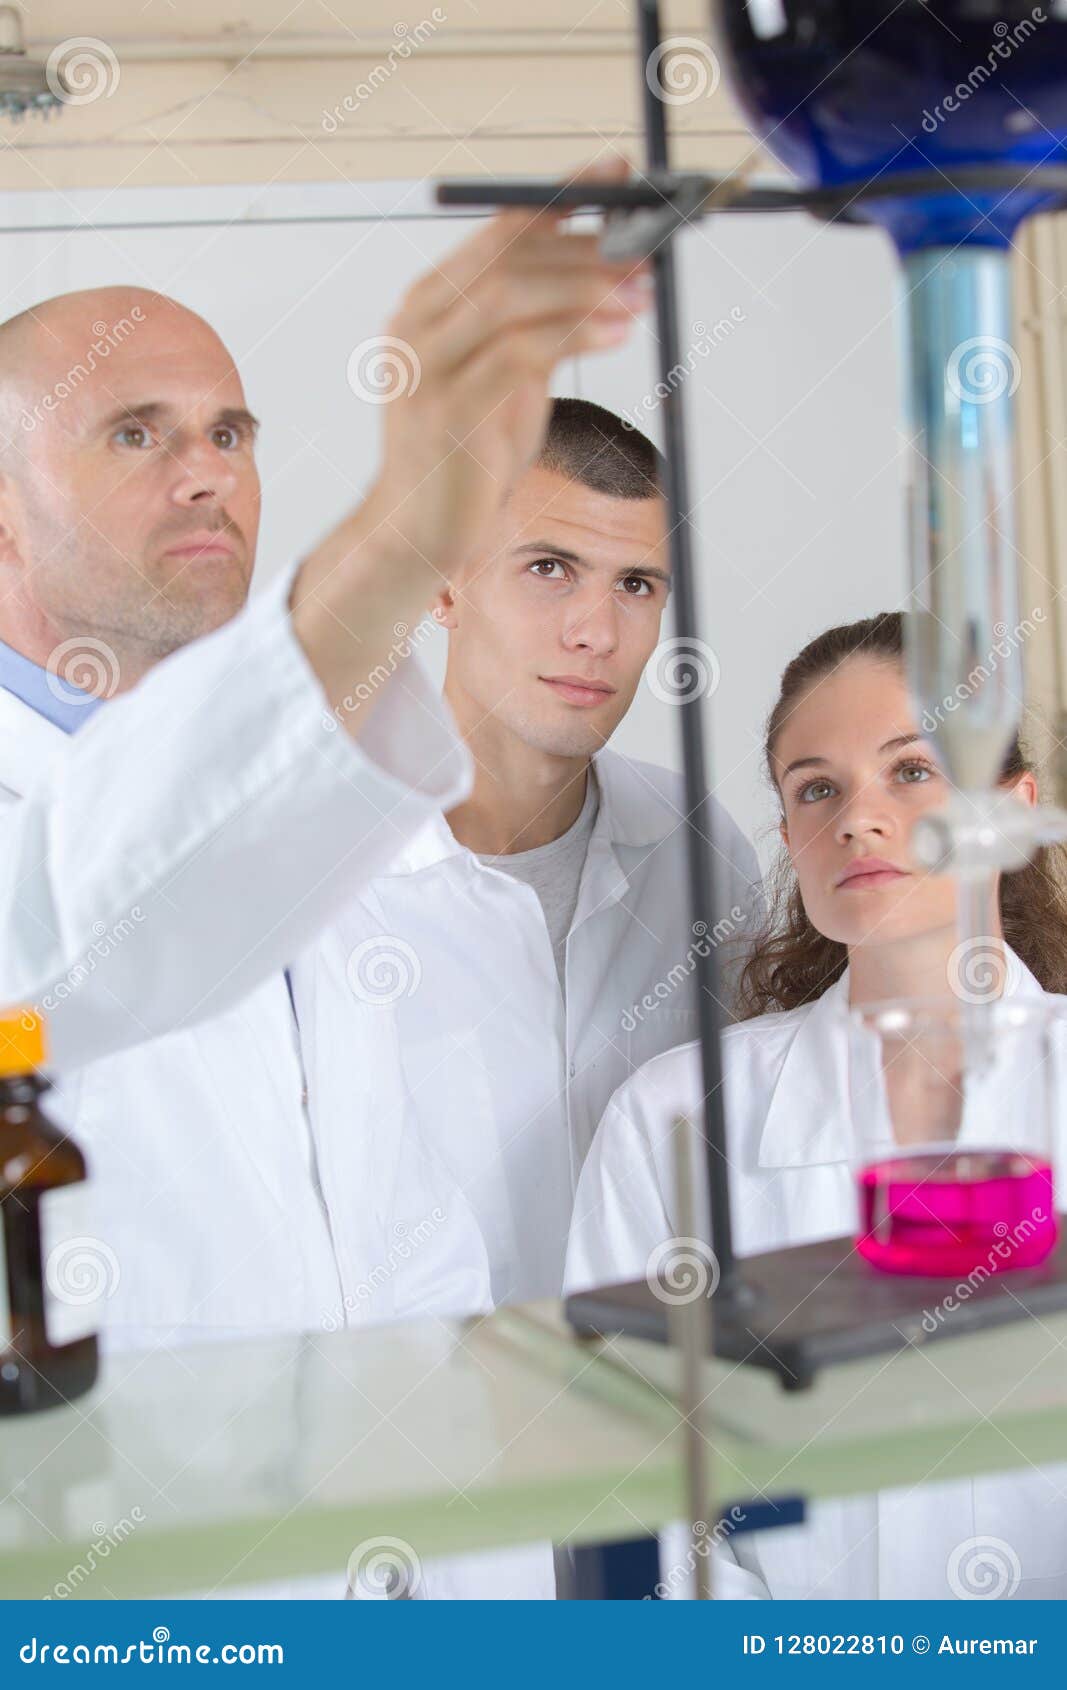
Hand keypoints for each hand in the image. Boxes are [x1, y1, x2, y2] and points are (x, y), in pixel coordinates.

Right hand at [367, 156, 652, 575]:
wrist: (417, 530)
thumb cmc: (466, 454)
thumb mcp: (505, 376)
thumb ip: (536, 324)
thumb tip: (606, 271)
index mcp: (429, 302)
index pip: (498, 227)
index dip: (561, 195)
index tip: (618, 176)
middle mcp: (418, 323)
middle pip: (507, 257)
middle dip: (585, 249)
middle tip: (646, 253)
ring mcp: (425, 365)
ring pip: (508, 298)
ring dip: (584, 288)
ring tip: (640, 293)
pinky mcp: (443, 410)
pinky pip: (514, 356)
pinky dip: (572, 336)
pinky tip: (616, 333)